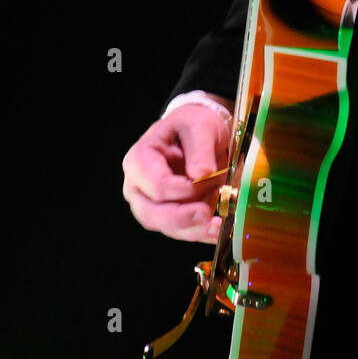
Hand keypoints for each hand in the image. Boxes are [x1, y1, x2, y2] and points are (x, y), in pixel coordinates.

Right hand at [122, 102, 232, 243]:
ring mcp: (152, 204)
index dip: (182, 189)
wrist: (200, 133)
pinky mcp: (170, 216)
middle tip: (207, 214)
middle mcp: (139, 187)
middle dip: (182, 218)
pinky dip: (201, 233)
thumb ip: (200, 149)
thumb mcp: (199, 126)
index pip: (156, 185)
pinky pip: (182, 231)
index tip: (208, 179)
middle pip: (152, 214)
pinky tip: (218, 230)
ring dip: (194, 229)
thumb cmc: (192, 125)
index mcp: (139, 160)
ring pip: (167, 227)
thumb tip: (202, 174)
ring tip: (218, 225)